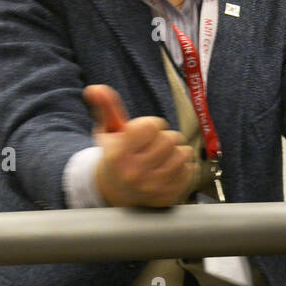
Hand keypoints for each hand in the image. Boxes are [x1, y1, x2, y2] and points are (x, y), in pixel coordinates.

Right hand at [83, 85, 196, 207]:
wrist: (114, 191)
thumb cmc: (114, 156)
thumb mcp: (107, 132)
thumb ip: (106, 108)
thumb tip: (95, 89)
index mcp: (118, 155)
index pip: (152, 125)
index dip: (151, 124)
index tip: (145, 132)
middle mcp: (135, 173)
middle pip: (170, 139)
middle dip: (165, 137)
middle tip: (155, 145)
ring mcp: (152, 187)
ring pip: (183, 153)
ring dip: (177, 151)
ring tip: (163, 156)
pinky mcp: (168, 197)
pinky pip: (190, 171)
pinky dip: (184, 166)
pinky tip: (170, 168)